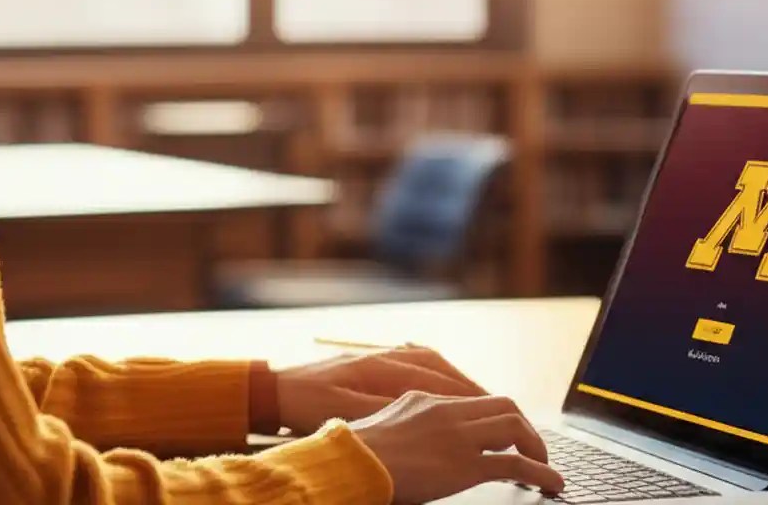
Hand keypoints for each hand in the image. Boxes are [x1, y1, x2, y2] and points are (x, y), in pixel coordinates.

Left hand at [276, 346, 485, 433]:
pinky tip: (441, 384)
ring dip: (453, 376)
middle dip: (467, 384)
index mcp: (379, 366)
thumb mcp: (344, 413)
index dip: (464, 393)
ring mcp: (376, 356)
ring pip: (427, 360)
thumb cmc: (304, 404)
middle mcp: (382, 355)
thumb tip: (422, 413)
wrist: (273, 388)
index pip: (433, 377)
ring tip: (475, 395)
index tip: (491, 407)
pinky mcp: (368, 362)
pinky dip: (434, 371)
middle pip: (437, 364)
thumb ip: (384, 411)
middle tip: (494, 403)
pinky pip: (413, 361)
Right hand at [351, 391, 563, 502]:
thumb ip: (401, 422)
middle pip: (504, 405)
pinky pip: (516, 465)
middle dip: (524, 426)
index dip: (498, 415)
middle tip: (532, 446)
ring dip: (536, 446)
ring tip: (544, 465)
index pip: (474, 399)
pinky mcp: (466, 465)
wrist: (348, 464)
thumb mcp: (378, 424)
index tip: (507, 432)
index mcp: (425, 399)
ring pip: (515, 427)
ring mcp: (459, 436)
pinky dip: (541, 472)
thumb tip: (409, 435)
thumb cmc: (352, 453)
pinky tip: (551, 483)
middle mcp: (447, 411)